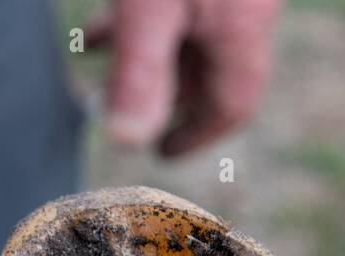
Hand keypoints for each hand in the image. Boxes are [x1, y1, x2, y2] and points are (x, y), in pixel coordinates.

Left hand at [87, 0, 281, 154]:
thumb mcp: (149, 9)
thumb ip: (140, 72)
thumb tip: (129, 141)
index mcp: (240, 29)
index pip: (234, 103)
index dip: (197, 135)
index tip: (163, 152)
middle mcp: (245, 9)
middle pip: (210, 71)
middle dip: (162, 95)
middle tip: (115, 110)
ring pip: (190, 36)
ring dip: (149, 57)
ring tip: (102, 69)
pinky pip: (176, 7)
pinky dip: (143, 23)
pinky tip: (99, 30)